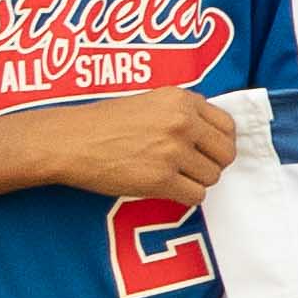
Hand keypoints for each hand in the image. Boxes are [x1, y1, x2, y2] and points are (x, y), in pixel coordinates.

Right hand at [20, 88, 238, 199]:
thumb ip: (184, 112)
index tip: (207, 150)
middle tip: (192, 167)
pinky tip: (166, 189)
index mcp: (182, 100)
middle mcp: (182, 123)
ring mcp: (173, 151)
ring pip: (212, 177)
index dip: (219, 142)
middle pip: (226, 154)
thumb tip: (214, 135)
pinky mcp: (160, 179)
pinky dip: (184, 197)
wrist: (70, 140)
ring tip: (173, 176)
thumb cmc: (105, 122)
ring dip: (196, 181)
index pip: (228, 126)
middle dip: (212, 164)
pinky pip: (195, 196)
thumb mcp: (150, 101)